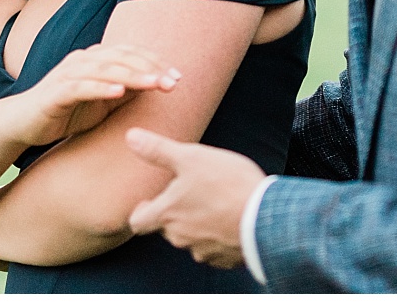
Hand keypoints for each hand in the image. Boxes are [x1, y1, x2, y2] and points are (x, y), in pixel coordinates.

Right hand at [3, 44, 180, 148]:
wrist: (22, 124)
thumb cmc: (65, 113)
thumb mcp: (101, 103)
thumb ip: (124, 92)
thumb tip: (156, 85)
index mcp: (94, 59)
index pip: (130, 53)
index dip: (155, 61)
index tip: (178, 77)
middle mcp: (82, 60)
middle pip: (121, 56)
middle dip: (150, 68)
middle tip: (173, 82)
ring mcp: (67, 74)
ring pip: (105, 69)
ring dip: (132, 76)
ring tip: (154, 84)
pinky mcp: (55, 92)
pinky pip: (80, 87)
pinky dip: (101, 88)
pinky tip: (119, 93)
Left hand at [124, 127, 263, 269]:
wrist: (265, 217)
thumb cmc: (227, 185)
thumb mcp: (190, 157)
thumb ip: (158, 150)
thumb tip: (131, 137)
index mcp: (167, 214)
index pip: (138, 222)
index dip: (141, 211)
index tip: (148, 202)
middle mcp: (180, 238)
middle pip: (167, 229)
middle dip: (174, 214)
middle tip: (189, 195)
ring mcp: (204, 251)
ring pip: (191, 239)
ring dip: (198, 225)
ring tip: (214, 204)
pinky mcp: (225, 259)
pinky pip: (215, 249)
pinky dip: (219, 236)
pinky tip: (231, 219)